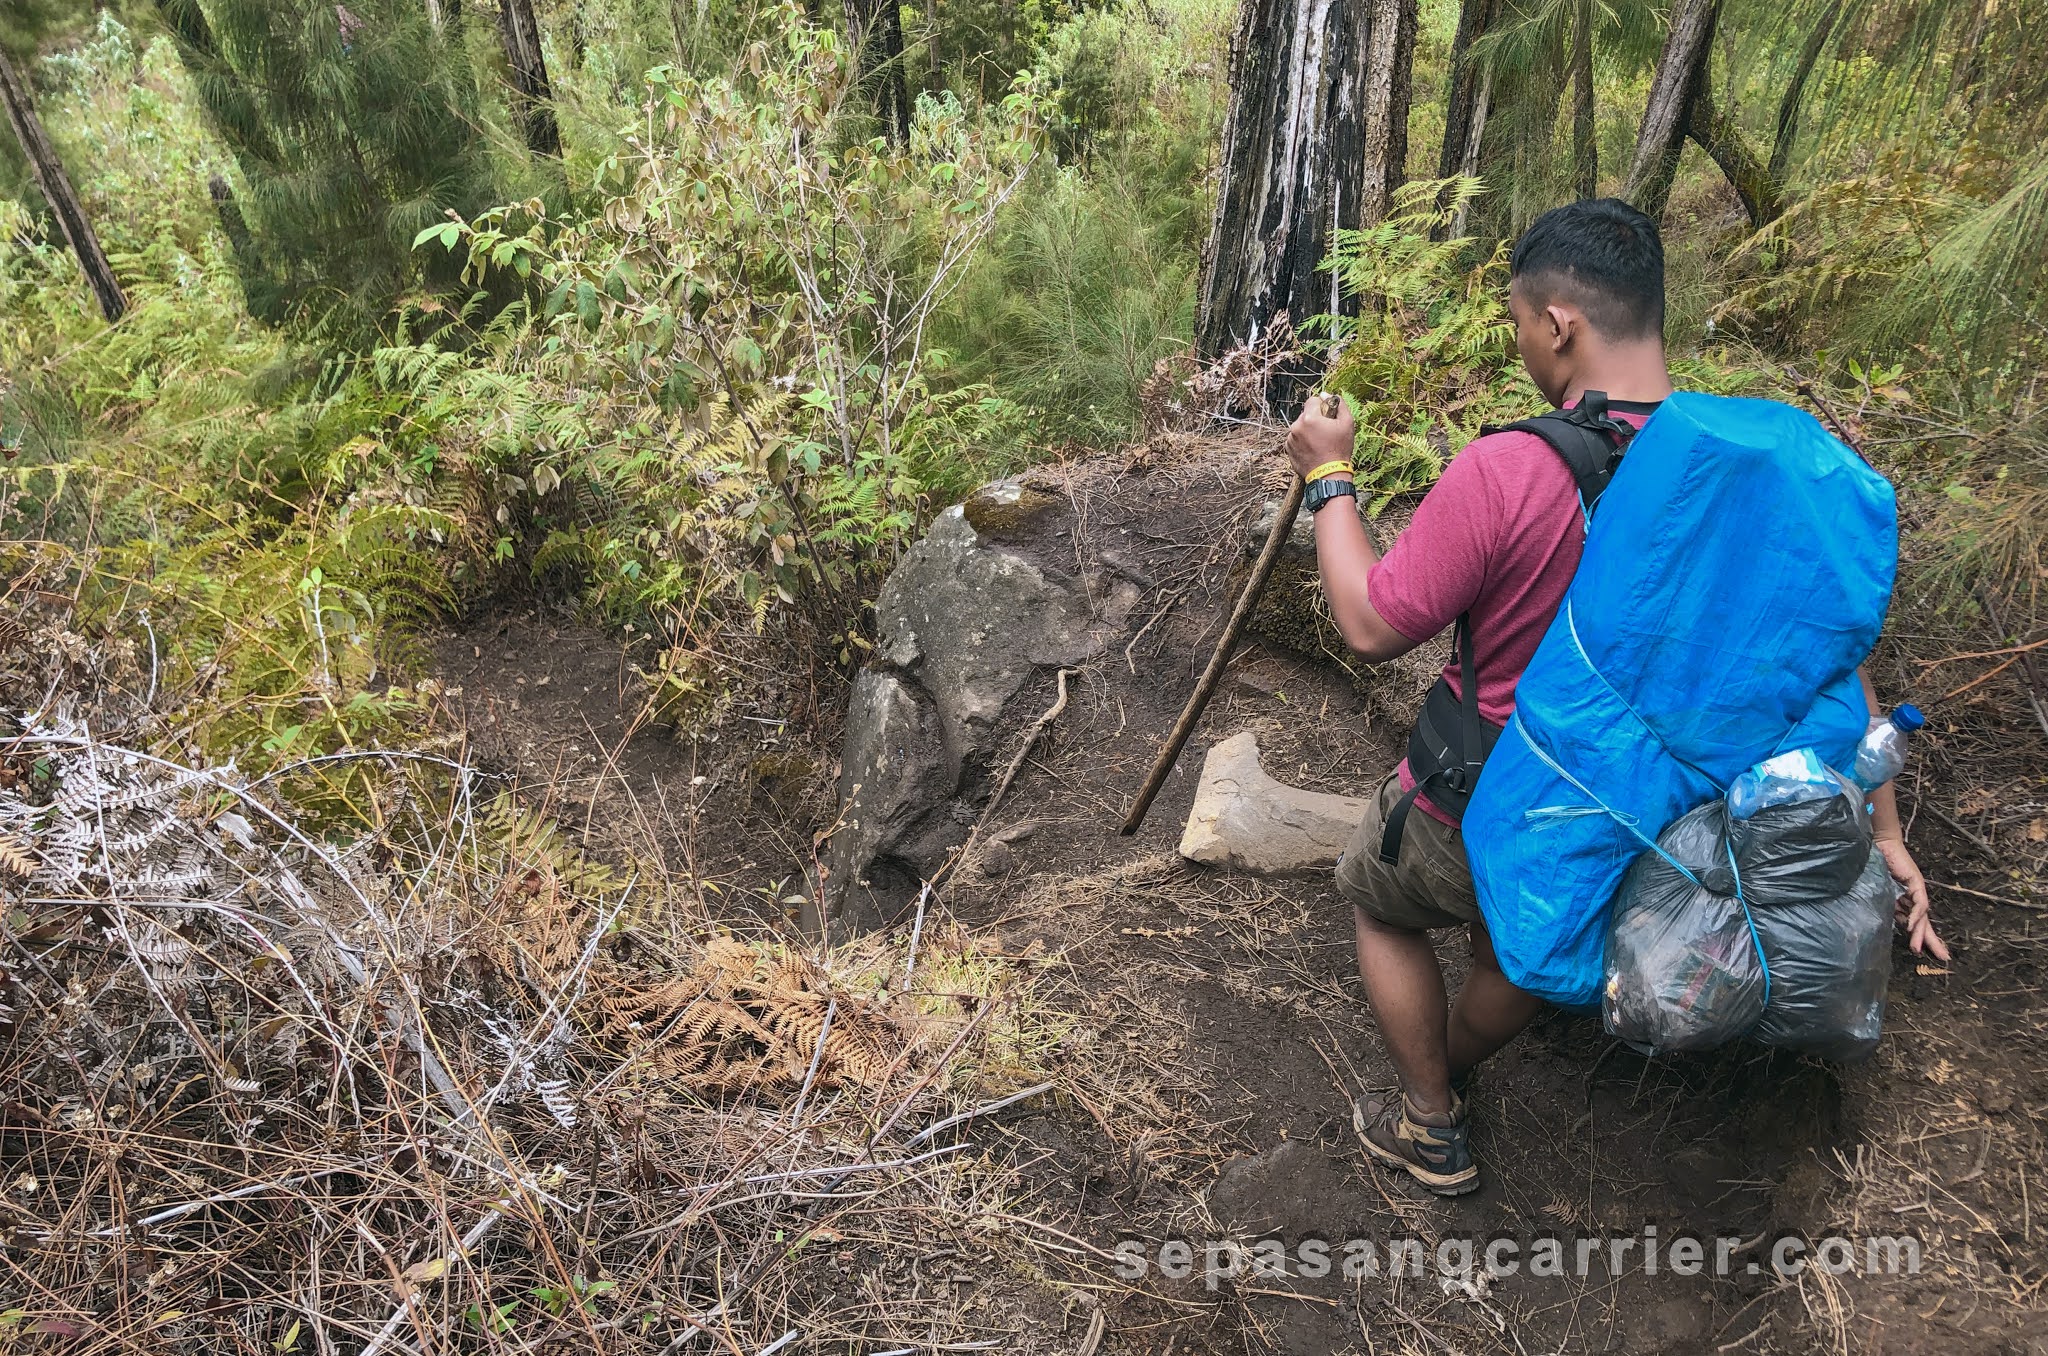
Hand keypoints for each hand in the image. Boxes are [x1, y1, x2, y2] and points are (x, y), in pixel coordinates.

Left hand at [1287, 393, 1356, 480]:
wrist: (1329, 475)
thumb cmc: (1339, 449)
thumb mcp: (1347, 423)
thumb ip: (1338, 404)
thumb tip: (1326, 394)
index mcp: (1309, 417)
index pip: (1313, 400)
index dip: (1322, 407)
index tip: (1329, 418)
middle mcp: (1296, 426)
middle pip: (1306, 414)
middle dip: (1315, 420)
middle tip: (1326, 433)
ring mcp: (1291, 439)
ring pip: (1300, 427)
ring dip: (1308, 431)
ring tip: (1320, 443)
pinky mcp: (1288, 450)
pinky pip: (1296, 439)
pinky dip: (1303, 442)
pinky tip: (1313, 450)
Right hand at [1876, 834, 1948, 961]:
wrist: (1878, 844)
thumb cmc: (1873, 865)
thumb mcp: (1877, 892)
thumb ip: (1880, 905)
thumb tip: (1874, 924)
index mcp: (1904, 901)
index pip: (1915, 922)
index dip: (1919, 937)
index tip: (1922, 953)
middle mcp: (1913, 897)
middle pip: (1924, 923)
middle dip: (1931, 941)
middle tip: (1942, 957)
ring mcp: (1916, 890)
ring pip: (1922, 916)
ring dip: (1921, 933)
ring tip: (1918, 949)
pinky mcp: (1916, 882)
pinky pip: (1919, 903)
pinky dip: (1916, 915)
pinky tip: (1913, 925)